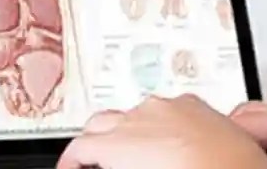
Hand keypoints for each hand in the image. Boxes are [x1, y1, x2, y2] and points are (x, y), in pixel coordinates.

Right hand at [56, 95, 266, 168]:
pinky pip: (165, 109)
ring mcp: (170, 106)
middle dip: (93, 143)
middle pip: (99, 123)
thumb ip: (118, 164)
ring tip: (135, 156)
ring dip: (126, 132)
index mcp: (123, 142)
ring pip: (132, 113)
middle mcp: (142, 116)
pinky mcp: (195, 104)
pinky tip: (168, 144)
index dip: (71, 161)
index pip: (80, 147)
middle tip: (95, 163)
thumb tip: (100, 164)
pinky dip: (157, 124)